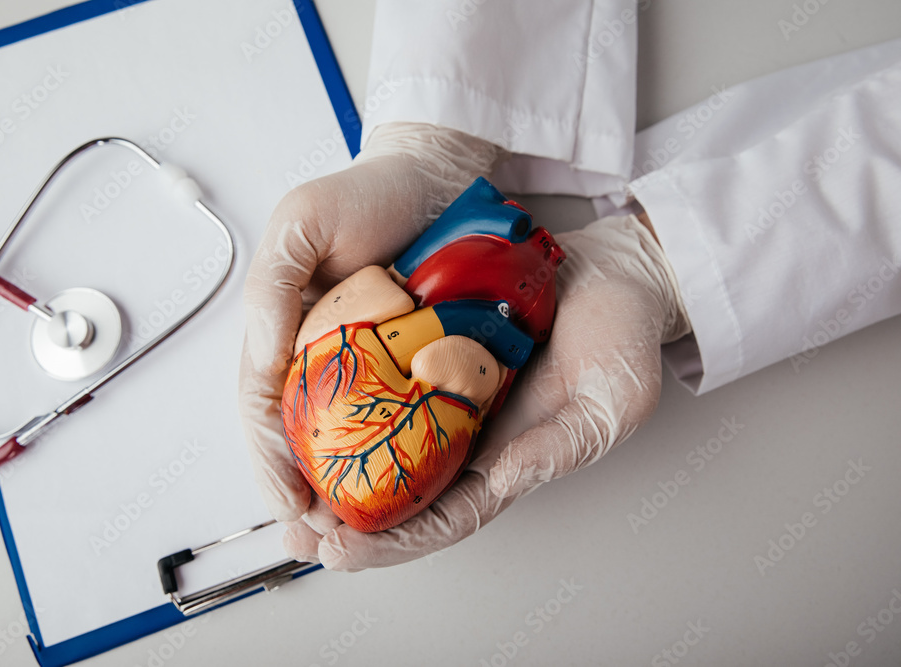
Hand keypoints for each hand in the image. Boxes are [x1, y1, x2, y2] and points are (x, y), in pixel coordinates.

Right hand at [240, 123, 502, 521]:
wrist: (437, 176)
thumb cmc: (367, 192)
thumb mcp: (301, 221)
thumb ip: (272, 285)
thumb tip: (264, 356)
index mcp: (284, 332)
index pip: (265, 412)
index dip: (270, 465)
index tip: (288, 510)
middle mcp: (321, 355)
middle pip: (302, 441)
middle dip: (304, 497)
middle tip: (319, 543)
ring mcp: (368, 363)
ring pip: (348, 443)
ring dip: (347, 494)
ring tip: (357, 539)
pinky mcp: (415, 363)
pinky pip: (402, 420)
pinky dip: (396, 460)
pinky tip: (402, 494)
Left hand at [282, 213, 689, 569]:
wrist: (612, 272)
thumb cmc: (622, 338)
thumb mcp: (611, 401)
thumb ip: (559, 446)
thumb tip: (502, 476)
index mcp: (509, 461)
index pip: (442, 520)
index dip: (390, 544)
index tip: (339, 550)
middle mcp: (469, 437)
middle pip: (399, 497)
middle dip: (344, 522)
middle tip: (295, 531)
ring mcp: (448, 397)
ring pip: (381, 447)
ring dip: (333, 472)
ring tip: (286, 486)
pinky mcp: (433, 355)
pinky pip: (383, 387)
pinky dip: (346, 405)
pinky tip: (308, 412)